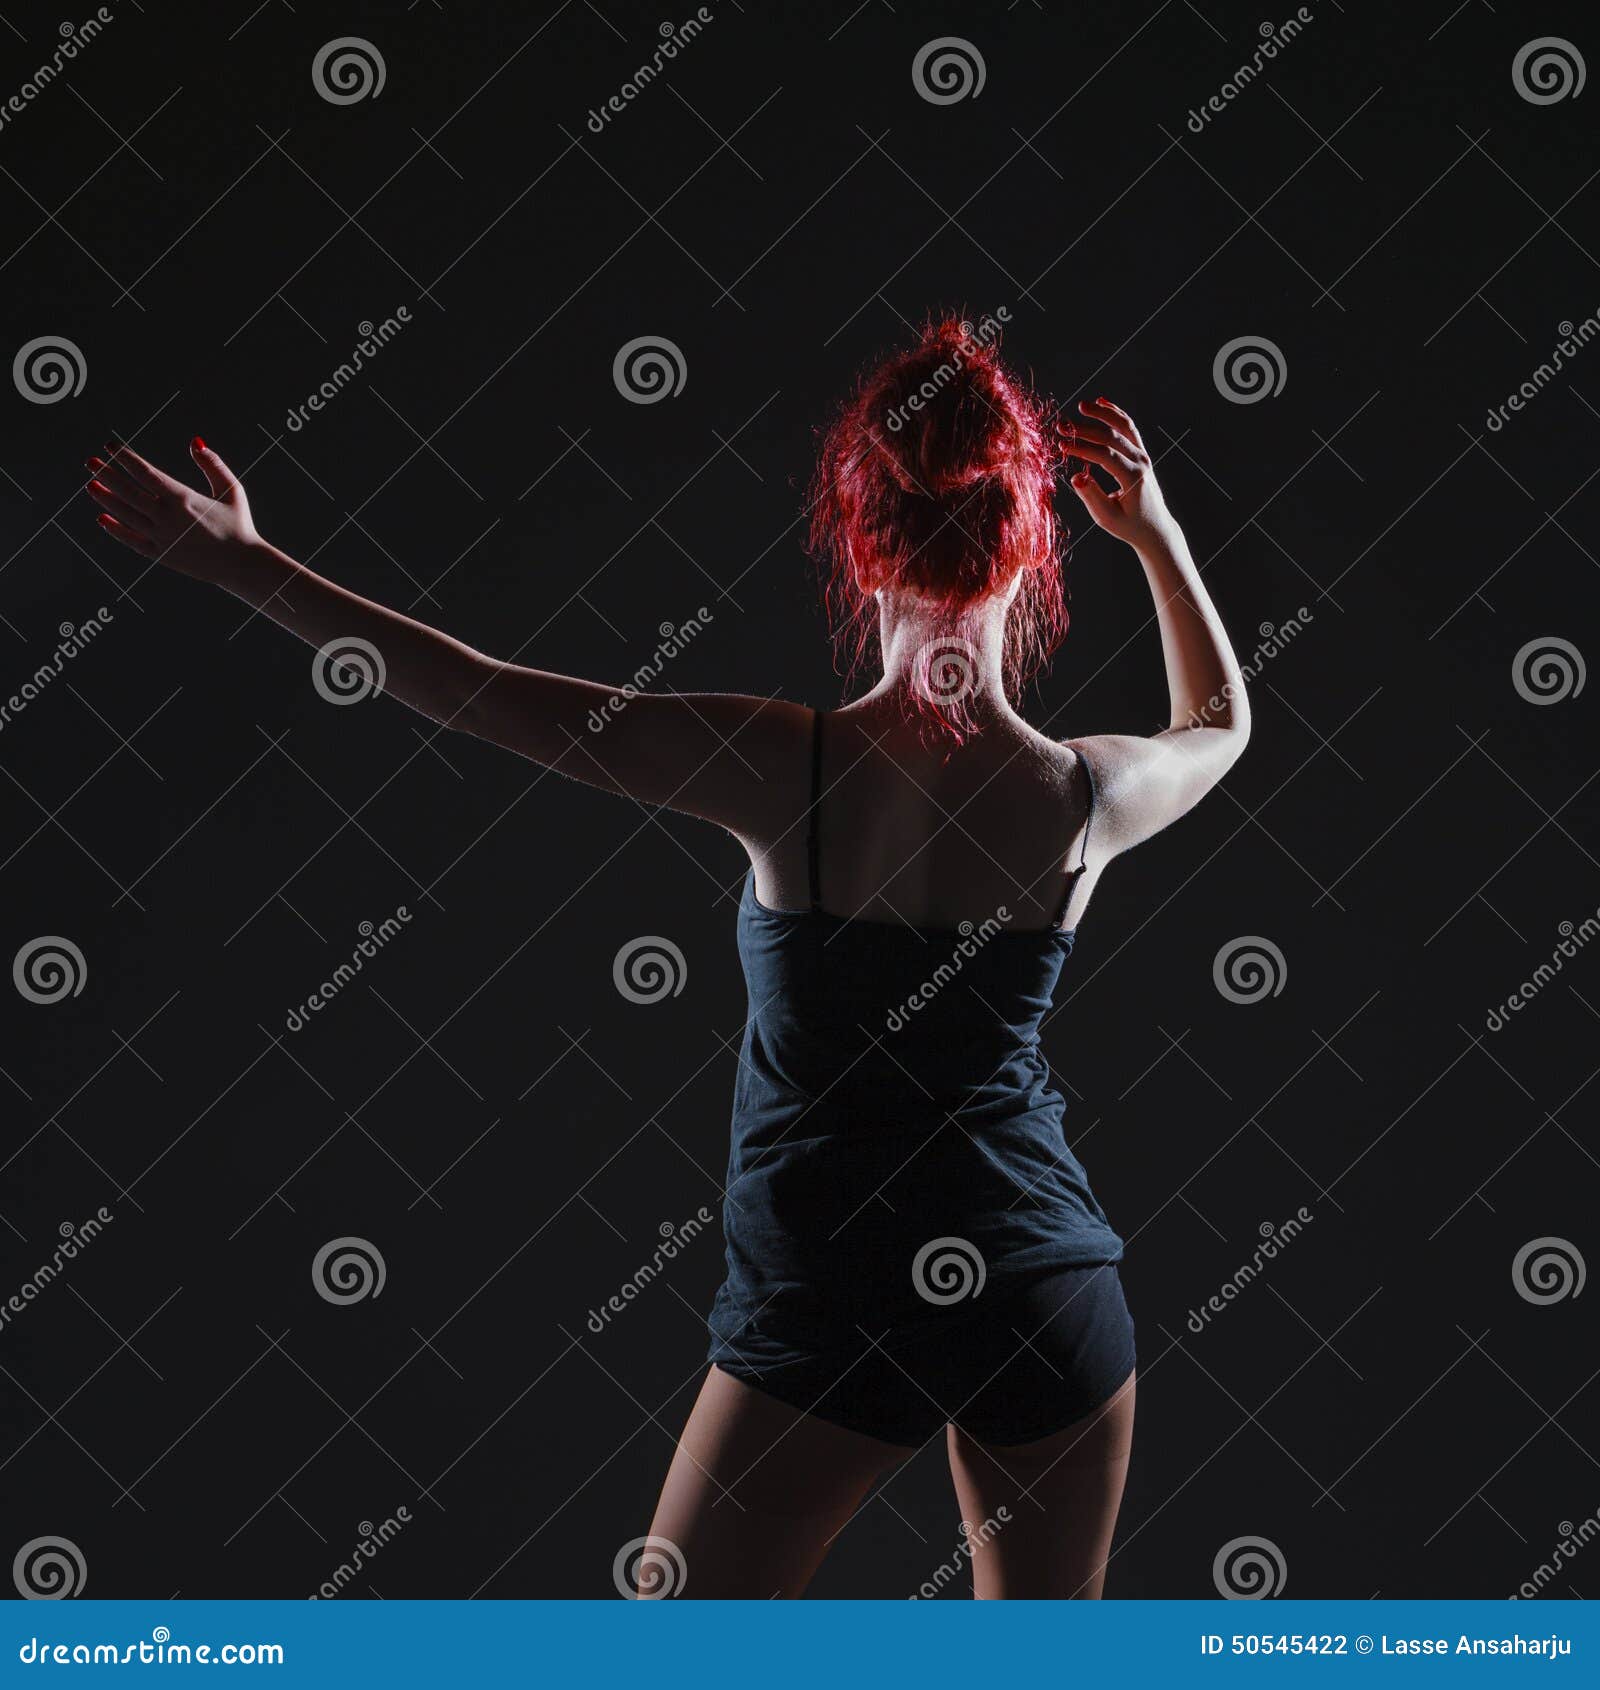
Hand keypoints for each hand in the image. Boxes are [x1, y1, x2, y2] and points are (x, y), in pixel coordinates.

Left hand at [85, 437, 257, 581]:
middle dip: (106, 474)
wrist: (242, 565)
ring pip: (125, 514)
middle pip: (127, 491)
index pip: (144, 472)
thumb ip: (213, 464)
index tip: (111, 447)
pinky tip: (102, 519)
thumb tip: (194, 442)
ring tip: (91, 485)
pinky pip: (131, 540)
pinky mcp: (161, 555)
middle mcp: (166, 516)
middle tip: (90, 462)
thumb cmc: (240, 525)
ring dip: (105, 498)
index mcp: (182, 498)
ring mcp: (161, 537)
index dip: (125, 457)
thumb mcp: (232, 490)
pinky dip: (115, 529)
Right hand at [1057, 399, 1174, 549]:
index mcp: (1133, 477)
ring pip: (1123, 425)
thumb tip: (1076, 477)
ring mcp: (1143, 455)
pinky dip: (1115, 414)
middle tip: (1061, 425)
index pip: (1105, 455)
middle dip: (1085, 429)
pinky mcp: (1141, 453)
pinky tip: (1101, 402)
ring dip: (1102, 413)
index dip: (1082, 448)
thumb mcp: (1108, 518)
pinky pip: (1129, 428)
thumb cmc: (1129, 526)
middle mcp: (1141, 461)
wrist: (1154, 527)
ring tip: (1082, 405)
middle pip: (1111, 436)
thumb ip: (1092, 497)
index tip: (1062, 445)